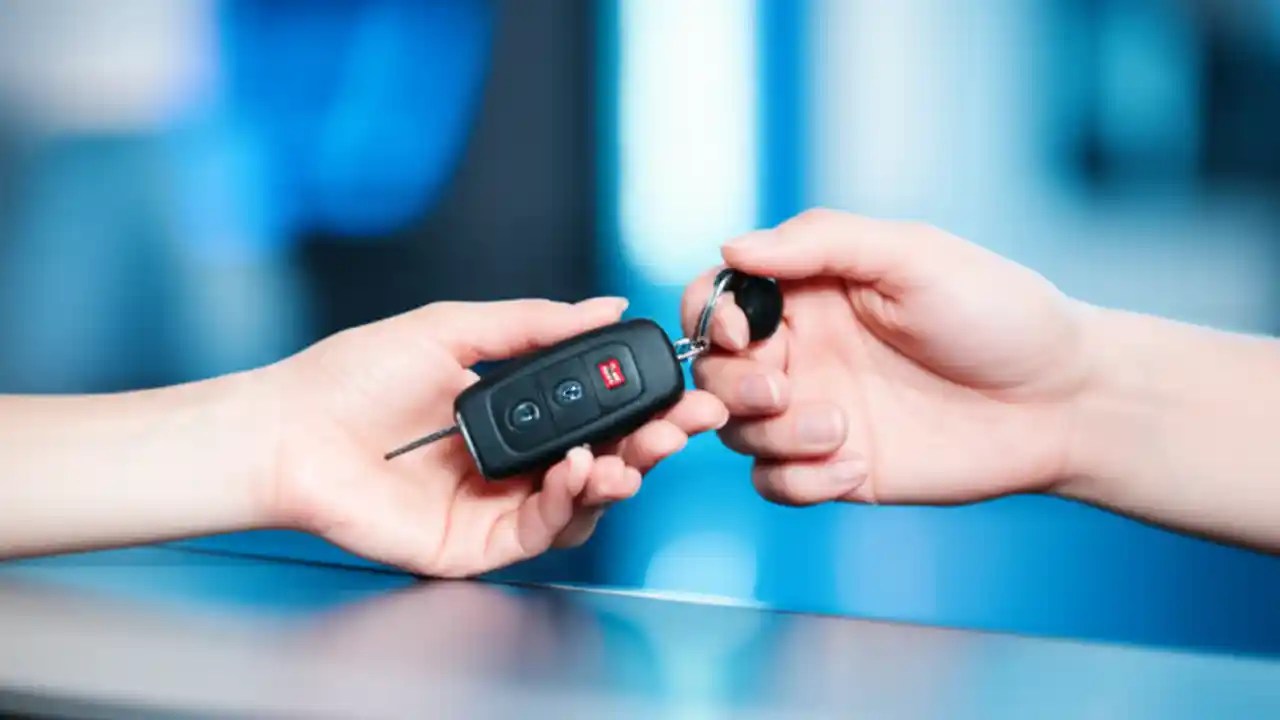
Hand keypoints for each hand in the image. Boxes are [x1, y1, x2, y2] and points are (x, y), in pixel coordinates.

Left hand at [261, 297, 726, 576]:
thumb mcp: (454, 329)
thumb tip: (606, 305)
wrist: (287, 430)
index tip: (681, 388)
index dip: (642, 405)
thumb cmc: (352, 378)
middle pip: (602, 463)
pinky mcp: (473, 545)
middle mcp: (510, 464)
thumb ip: (535, 324)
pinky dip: (571, 505)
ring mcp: (495, 507)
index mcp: (511, 415)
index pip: (595, 415)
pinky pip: (541, 534)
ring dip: (619, 477)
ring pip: (583, 505)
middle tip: (683, 424)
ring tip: (631, 453)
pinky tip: (580, 470)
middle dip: (651, 446)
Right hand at [682, 209, 1091, 506]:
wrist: (1062, 402)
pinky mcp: (838, 468)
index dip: (710, 315)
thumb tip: (731, 247)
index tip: (745, 331)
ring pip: (738, 431)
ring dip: (773, 435)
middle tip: (783, 387)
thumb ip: (819, 242)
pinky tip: (855, 467)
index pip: (720, 297)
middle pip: (714, 370)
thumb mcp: (912, 255)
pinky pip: (775, 483)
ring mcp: (817, 411)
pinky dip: (798, 480)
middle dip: (733, 383)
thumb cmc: (999, 313)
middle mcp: (805, 350)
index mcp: (812, 290)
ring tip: (840, 429)